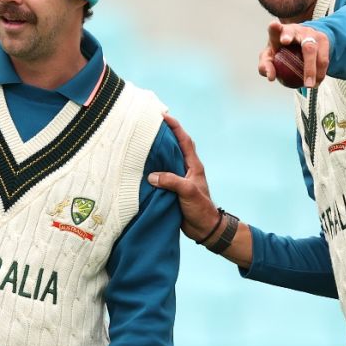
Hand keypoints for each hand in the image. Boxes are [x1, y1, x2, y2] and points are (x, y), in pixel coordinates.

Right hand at [146, 113, 218, 240]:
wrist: (204, 229)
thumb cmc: (201, 209)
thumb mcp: (187, 192)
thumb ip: (171, 181)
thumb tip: (151, 176)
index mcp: (193, 165)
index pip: (184, 141)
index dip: (175, 127)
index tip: (163, 116)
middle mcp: (186, 169)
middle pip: (174, 146)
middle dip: (164, 134)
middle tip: (149, 125)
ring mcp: (179, 179)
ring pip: (166, 160)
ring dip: (156, 151)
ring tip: (141, 142)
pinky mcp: (172, 189)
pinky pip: (161, 174)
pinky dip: (152, 169)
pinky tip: (140, 168)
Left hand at [258, 19, 330, 87]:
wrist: (304, 41)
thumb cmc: (282, 49)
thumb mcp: (270, 56)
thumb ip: (265, 65)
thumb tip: (270, 77)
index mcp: (279, 32)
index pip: (275, 28)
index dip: (274, 27)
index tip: (274, 26)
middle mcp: (295, 30)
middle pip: (295, 35)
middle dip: (290, 40)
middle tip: (291, 55)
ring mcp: (310, 33)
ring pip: (311, 49)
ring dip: (311, 69)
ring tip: (309, 85)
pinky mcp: (323, 40)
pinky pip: (323, 57)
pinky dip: (320, 72)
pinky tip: (317, 82)